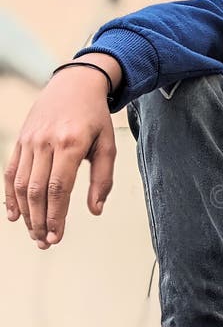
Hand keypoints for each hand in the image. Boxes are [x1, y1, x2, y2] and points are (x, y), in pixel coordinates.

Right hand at [4, 66, 117, 248]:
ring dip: (26, 213)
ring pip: (21, 184)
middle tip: (46, 242)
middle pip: (36, 190)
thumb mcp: (108, 145)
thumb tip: (95, 210)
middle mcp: (45, 142)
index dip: (55, 215)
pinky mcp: (21, 140)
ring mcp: (30, 141)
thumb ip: (103, 179)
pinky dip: (10, 195)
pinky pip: (10, 172)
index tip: (57, 236)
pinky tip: (15, 216)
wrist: (74, 84)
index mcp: (70, 143)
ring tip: (35, 234)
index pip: (58, 187)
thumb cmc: (95, 118)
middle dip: (39, 220)